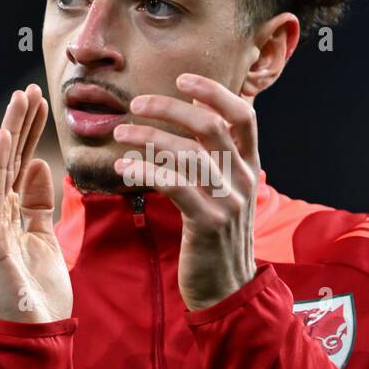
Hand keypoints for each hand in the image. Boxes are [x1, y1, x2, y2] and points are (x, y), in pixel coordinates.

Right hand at [0, 84, 72, 322]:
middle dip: (21, 122)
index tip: (41, 103)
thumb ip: (39, 205)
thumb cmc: (37, 294)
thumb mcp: (45, 239)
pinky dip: (1, 162)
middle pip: (8, 159)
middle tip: (31, 87)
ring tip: (22, 97)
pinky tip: (9, 135)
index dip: (28, 133)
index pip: (17, 165)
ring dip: (12, 130)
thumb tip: (40, 168)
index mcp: (4, 216)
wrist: (31, 335)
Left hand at [112, 73, 259, 310]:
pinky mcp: (209, 223)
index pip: (243, 114)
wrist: (229, 290)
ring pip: (188, 152)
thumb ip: (214, 158)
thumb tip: (193, 115)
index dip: (215, 91)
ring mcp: (229, 201)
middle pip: (210, 125)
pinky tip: (125, 169)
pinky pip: (176, 185)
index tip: (183, 79)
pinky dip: (147, 171)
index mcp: (249, 166)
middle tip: (136, 103)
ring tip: (120, 133)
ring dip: (148, 137)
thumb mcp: (224, 193)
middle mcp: (243, 178)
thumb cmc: (216, 237)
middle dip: (169, 107)